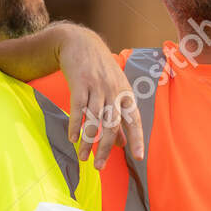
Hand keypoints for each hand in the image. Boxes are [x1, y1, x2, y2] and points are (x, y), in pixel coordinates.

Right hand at [56, 26, 144, 169]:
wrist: (81, 43)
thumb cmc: (100, 71)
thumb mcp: (115, 90)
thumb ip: (120, 118)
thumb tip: (124, 145)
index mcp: (125, 94)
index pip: (134, 120)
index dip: (137, 139)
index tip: (138, 157)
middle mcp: (114, 91)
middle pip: (112, 124)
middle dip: (105, 148)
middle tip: (99, 167)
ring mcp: (97, 87)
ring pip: (94, 119)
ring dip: (88, 141)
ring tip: (83, 157)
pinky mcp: (80, 83)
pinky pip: (78, 108)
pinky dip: (76, 125)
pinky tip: (72, 138)